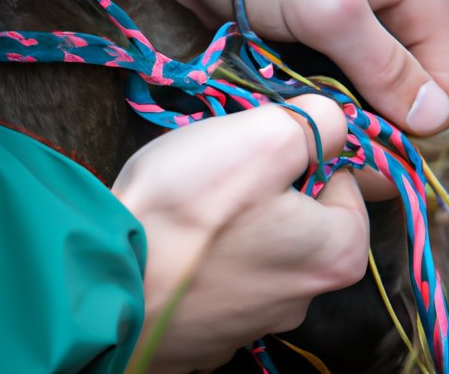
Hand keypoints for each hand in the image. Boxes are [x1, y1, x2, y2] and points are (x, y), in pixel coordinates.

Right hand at [112, 95, 367, 371]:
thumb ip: (319, 121)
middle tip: (224, 172)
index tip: (264, 147)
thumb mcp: (267, 137)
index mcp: (337, 254)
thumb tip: (332, 120)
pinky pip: (223, 273)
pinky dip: (208, 253)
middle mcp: (306, 297)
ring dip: (234, 219)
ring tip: (193, 206)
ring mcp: (256, 320)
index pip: (345, 180)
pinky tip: (177, 243)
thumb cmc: (190, 206)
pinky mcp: (212, 329)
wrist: (104, 277)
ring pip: (259, 242)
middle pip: (302, 213)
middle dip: (269, 185)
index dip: (306, 151)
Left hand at [127, 0, 448, 135]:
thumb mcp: (328, 5)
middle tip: (320, 126)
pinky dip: (311, 97)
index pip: (447, 89)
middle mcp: (393, 9)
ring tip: (298, 112)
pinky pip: (328, 82)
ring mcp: (351, 22)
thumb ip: (382, 63)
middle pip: (404, 96)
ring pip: (363, 93)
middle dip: (368, 121)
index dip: (409, 125)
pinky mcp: (314, 32)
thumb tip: (432, 116)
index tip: (357, 137)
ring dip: (335, 111)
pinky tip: (286, 99)